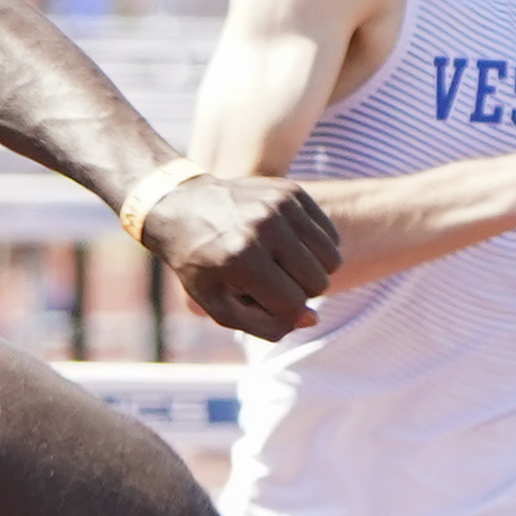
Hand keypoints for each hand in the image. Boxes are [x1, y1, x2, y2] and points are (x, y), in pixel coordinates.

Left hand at [141, 173, 341, 340]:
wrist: (183, 207)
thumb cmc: (201, 265)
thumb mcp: (218, 304)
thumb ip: (264, 324)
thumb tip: (313, 319)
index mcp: (240, 259)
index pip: (293, 304)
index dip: (284, 313)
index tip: (266, 303)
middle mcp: (262, 227)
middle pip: (318, 282)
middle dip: (301, 292)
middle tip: (275, 283)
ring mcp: (278, 205)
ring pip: (331, 257)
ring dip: (313, 270)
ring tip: (285, 267)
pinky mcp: (291, 191)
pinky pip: (330, 234)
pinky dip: (317, 248)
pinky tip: (291, 246)